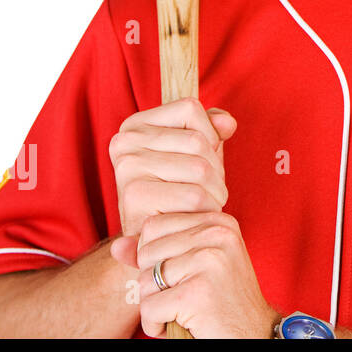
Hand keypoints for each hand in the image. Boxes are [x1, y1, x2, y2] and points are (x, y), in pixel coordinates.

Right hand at [108, 98, 236, 238]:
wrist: (158, 242)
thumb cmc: (180, 191)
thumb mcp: (197, 153)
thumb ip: (213, 129)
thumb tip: (227, 123)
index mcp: (135, 124)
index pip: (191, 108)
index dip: (210, 136)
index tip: (199, 160)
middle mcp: (124, 141)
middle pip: (199, 141)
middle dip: (215, 170)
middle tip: (204, 191)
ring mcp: (127, 167)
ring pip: (201, 169)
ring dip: (214, 192)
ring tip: (200, 205)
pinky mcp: (134, 197)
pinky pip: (194, 196)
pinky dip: (206, 209)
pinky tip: (193, 218)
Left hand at [111, 210, 277, 338]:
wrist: (253, 332)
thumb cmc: (221, 299)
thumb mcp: (193, 264)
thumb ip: (157, 251)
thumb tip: (117, 246)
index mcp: (218, 221)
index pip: (154, 225)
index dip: (155, 256)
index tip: (182, 274)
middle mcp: (216, 234)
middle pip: (146, 253)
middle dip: (153, 282)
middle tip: (183, 295)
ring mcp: (208, 262)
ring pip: (144, 281)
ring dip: (155, 304)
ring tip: (183, 310)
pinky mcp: (196, 293)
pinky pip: (148, 308)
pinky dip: (156, 325)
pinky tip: (180, 324)